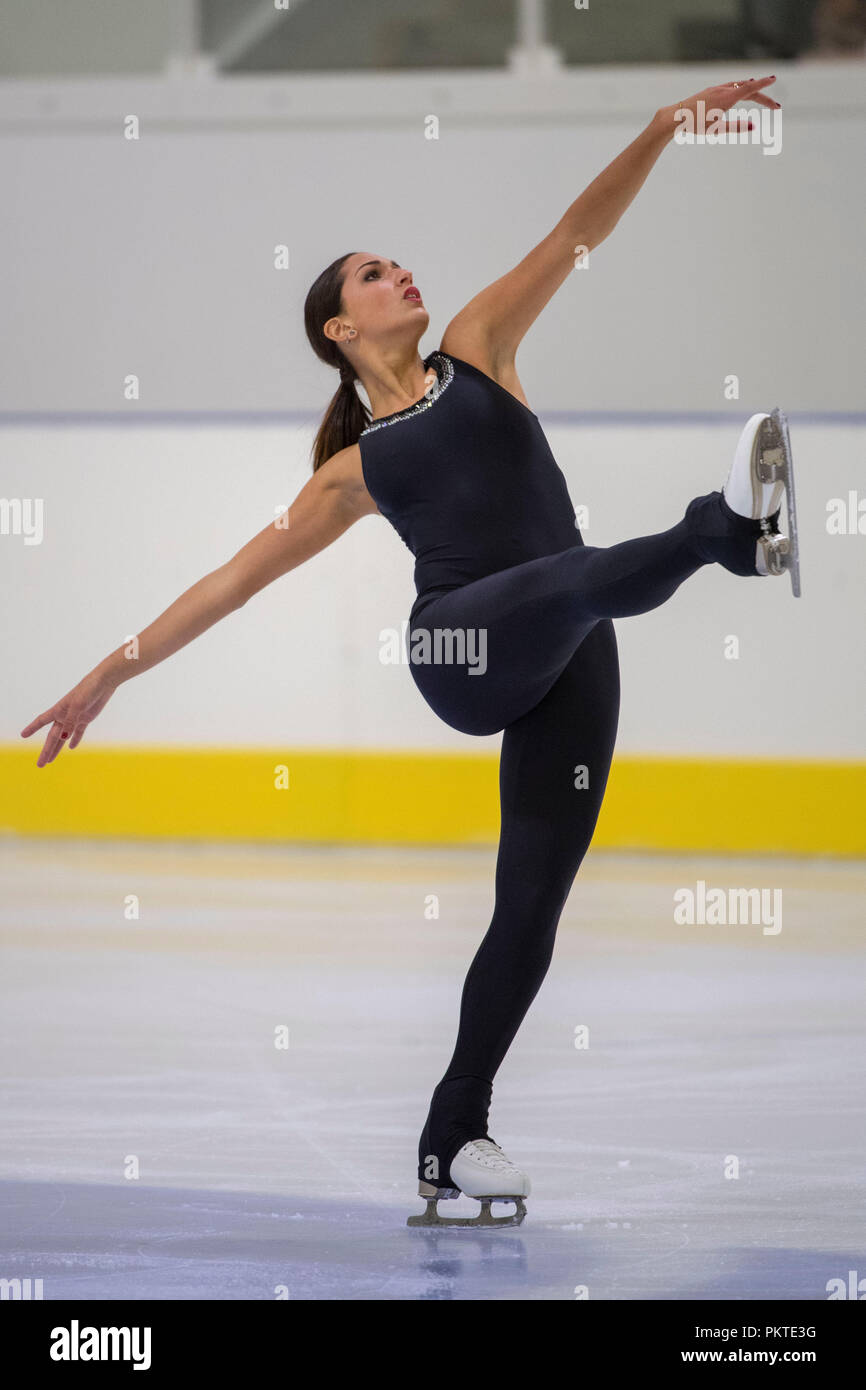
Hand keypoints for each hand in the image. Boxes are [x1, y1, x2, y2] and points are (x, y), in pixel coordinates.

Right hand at [20, 669, 116, 766]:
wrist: (103, 683)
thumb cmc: (88, 691)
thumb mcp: (78, 706)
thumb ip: (70, 722)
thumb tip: (63, 738)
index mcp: (58, 710)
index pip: (41, 721)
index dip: (32, 728)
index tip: (23, 735)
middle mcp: (64, 715)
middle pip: (52, 737)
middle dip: (46, 751)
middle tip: (40, 764)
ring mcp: (75, 718)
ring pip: (63, 737)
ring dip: (57, 749)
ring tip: (51, 761)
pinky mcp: (85, 719)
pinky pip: (78, 732)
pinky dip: (75, 740)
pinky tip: (71, 748)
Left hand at [658, 75, 780, 134]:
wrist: (674, 117)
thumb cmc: (695, 125)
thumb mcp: (717, 130)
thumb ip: (736, 127)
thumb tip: (754, 127)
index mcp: (727, 98)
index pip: (750, 88)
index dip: (764, 85)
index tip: (774, 79)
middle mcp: (722, 90)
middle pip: (748, 89)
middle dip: (762, 97)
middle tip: (775, 106)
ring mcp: (715, 90)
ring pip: (738, 86)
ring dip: (751, 89)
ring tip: (759, 90)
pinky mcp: (709, 92)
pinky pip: (729, 87)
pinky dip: (739, 88)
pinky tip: (738, 90)